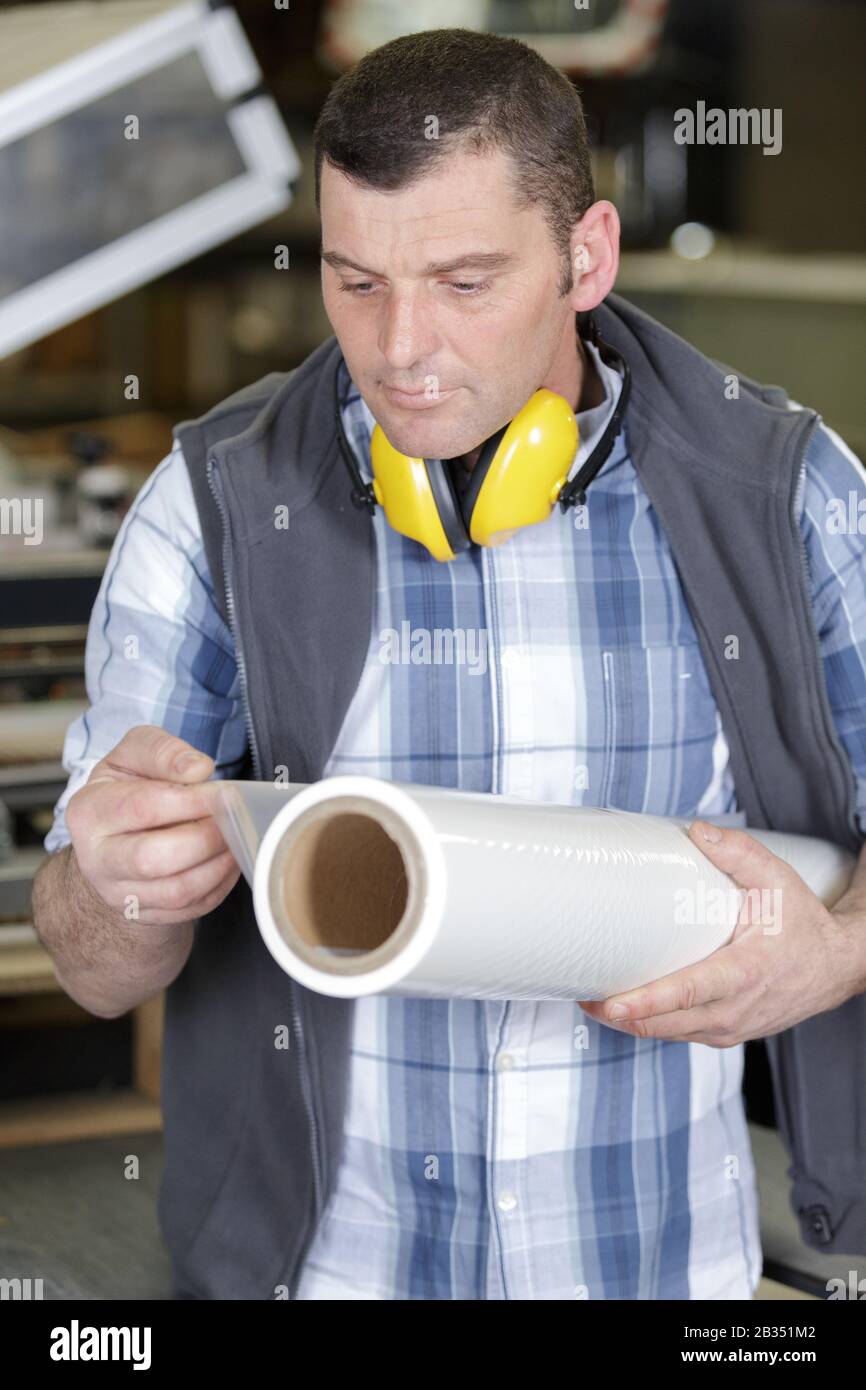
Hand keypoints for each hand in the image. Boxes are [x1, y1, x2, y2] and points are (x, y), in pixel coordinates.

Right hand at [66, 724, 239, 925]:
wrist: (114, 838)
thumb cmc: (128, 790)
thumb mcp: (134, 755)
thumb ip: (162, 751)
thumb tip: (197, 769)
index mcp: (89, 812)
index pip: (141, 807)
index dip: (190, 800)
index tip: (223, 792)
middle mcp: (97, 859)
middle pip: (153, 860)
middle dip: (204, 838)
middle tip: (231, 819)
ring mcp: (119, 893)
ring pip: (176, 891)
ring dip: (218, 864)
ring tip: (235, 837)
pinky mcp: (146, 914)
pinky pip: (191, 908)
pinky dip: (219, 884)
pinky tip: (228, 859)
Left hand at [578, 820, 865, 1047]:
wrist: (835, 967)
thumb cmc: (804, 924)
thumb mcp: (778, 881)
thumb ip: (739, 853)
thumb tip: (696, 831)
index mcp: (746, 973)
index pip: (688, 993)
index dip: (646, 1002)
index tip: (610, 1003)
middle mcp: (736, 1009)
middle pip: (667, 1023)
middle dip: (621, 1016)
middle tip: (581, 996)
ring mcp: (732, 1027)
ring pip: (671, 1035)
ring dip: (632, 1024)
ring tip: (593, 1002)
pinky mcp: (728, 1034)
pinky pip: (683, 1035)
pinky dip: (654, 1027)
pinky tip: (628, 1011)